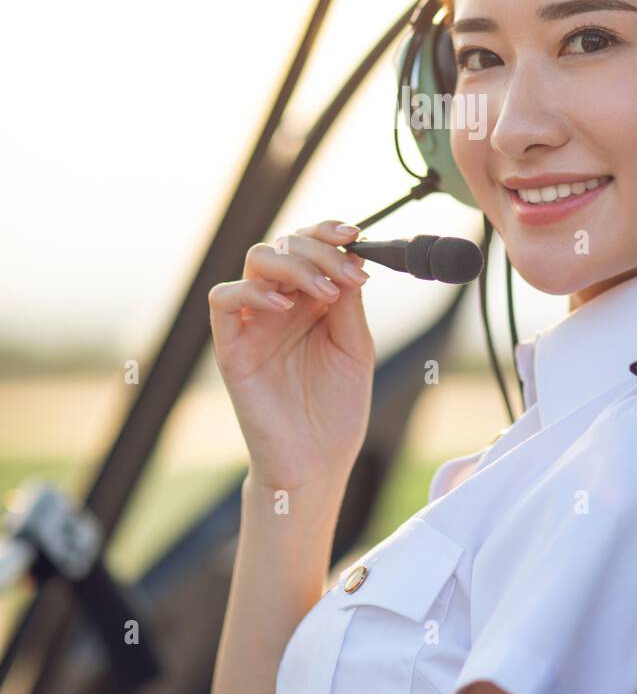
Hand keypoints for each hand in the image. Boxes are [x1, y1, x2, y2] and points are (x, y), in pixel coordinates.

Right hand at [208, 219, 374, 492]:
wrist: (317, 461)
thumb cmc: (336, 408)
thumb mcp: (354, 345)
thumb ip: (349, 301)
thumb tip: (352, 255)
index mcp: (311, 299)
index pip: (310, 245)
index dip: (328, 232)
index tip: (355, 234)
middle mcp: (280, 303)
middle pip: (285, 244)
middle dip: (319, 250)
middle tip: (347, 274)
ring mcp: (253, 322)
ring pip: (256, 261)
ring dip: (293, 265)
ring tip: (323, 292)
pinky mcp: (231, 346)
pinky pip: (224, 300)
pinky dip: (251, 291)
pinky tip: (284, 306)